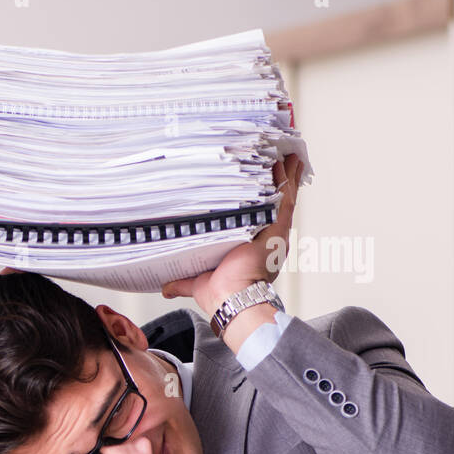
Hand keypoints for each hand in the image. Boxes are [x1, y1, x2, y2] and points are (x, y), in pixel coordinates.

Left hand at [160, 153, 303, 316]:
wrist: (232, 300)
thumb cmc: (221, 295)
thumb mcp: (198, 282)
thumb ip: (182, 281)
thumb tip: (166, 287)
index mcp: (255, 246)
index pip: (260, 214)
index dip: (262, 196)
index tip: (260, 179)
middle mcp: (267, 237)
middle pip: (274, 200)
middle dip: (278, 179)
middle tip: (281, 156)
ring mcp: (273, 233)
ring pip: (282, 196)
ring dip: (285, 175)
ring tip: (286, 153)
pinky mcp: (275, 231)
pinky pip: (284, 201)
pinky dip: (286, 182)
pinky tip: (285, 165)